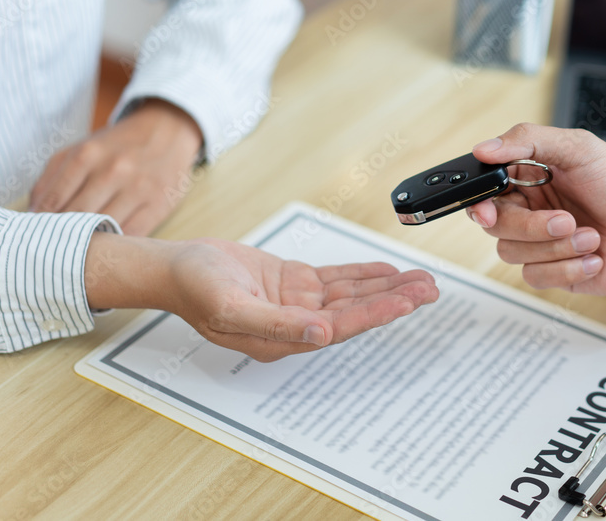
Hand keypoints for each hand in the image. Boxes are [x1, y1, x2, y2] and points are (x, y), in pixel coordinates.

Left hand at [30, 99, 202, 235]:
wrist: (168, 131)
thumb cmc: (118, 145)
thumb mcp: (80, 149)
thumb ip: (51, 178)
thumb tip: (31, 215)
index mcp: (87, 154)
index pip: (53, 202)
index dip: (40, 224)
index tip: (33, 237)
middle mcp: (113, 171)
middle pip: (76, 218)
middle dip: (61, 236)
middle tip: (52, 250)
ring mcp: (138, 189)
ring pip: (104, 229)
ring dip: (88, 244)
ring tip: (77, 253)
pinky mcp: (159, 204)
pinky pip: (131, 235)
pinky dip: (116, 245)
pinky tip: (107, 246)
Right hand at [86, 234, 439, 360]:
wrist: (176, 266)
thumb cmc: (195, 288)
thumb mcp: (230, 306)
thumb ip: (276, 324)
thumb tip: (321, 334)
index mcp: (282, 338)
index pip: (340, 327)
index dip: (375, 314)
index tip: (407, 303)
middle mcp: (295, 324)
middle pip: (354, 312)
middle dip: (393, 301)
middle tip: (429, 290)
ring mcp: (297, 303)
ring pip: (351, 295)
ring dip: (385, 287)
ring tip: (419, 280)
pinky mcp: (294, 283)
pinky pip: (337, 279)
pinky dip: (362, 274)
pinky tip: (387, 271)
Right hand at [465, 123, 605, 294]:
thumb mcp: (579, 148)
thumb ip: (527, 140)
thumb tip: (483, 148)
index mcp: (529, 178)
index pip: (486, 189)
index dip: (481, 201)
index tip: (490, 208)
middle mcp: (530, 210)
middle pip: (495, 225)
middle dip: (531, 227)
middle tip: (567, 220)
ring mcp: (540, 243)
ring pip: (511, 253)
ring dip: (556, 247)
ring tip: (591, 237)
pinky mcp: (554, 272)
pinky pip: (535, 277)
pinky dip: (567, 268)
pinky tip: (594, 257)